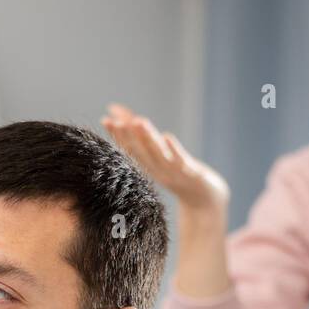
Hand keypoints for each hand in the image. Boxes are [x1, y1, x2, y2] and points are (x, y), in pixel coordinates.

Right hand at [101, 102, 229, 212]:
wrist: (204, 200)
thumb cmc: (177, 172)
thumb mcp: (157, 151)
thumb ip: (138, 132)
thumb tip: (113, 108)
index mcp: (148, 166)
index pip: (129, 148)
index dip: (117, 135)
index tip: (104, 120)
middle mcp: (158, 170)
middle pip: (141, 151)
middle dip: (128, 136)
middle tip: (116, 122)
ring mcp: (174, 172)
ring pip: (158, 153)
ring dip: (148, 138)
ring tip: (139, 121)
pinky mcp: (192, 173)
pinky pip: (181, 160)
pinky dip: (174, 149)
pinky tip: (167, 136)